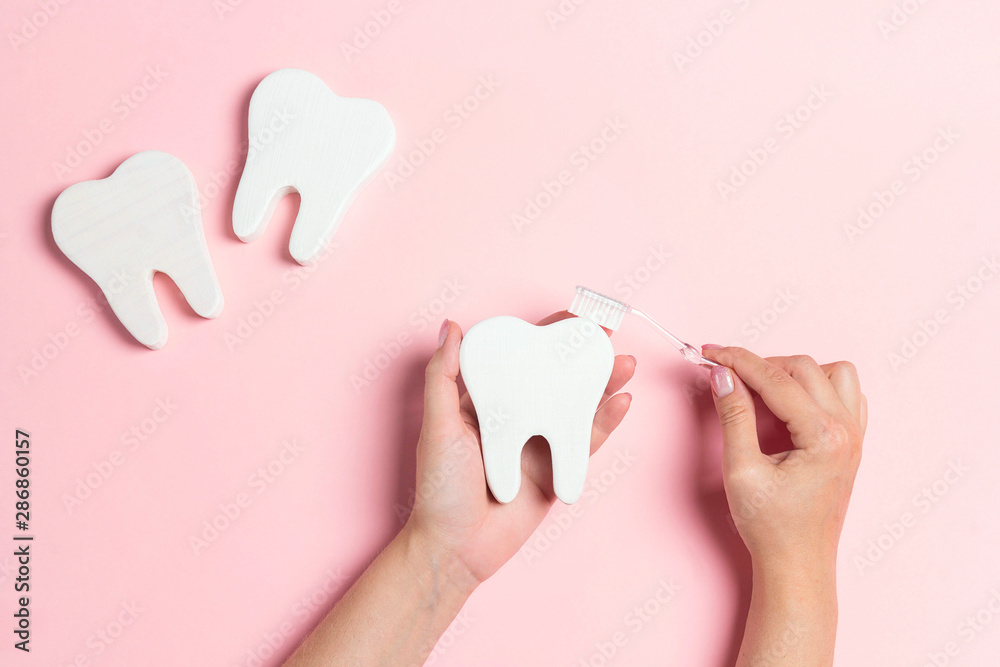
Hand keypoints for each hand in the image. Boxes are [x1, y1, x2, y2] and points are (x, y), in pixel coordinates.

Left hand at [405, 312, 635, 586]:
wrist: (456, 548)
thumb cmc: (439, 488)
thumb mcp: (437, 425)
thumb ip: (442, 376)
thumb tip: (450, 326)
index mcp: (487, 401)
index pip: (520, 358)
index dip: (544, 335)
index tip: (569, 317)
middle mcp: (516, 417)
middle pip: (555, 377)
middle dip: (582, 355)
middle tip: (605, 334)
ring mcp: (538, 443)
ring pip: (576, 405)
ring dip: (602, 383)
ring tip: (623, 362)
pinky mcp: (557, 470)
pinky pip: (585, 441)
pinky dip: (606, 421)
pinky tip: (621, 401)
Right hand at [701, 346, 866, 665]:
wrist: (796, 563)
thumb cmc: (770, 527)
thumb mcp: (741, 470)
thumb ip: (734, 415)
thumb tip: (722, 375)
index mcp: (823, 436)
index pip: (776, 378)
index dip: (737, 360)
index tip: (709, 353)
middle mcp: (847, 431)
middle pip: (803, 367)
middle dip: (761, 363)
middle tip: (725, 374)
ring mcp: (855, 436)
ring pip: (833, 372)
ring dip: (794, 372)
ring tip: (761, 387)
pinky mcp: (851, 443)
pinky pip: (846, 394)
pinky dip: (817, 387)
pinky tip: (790, 402)